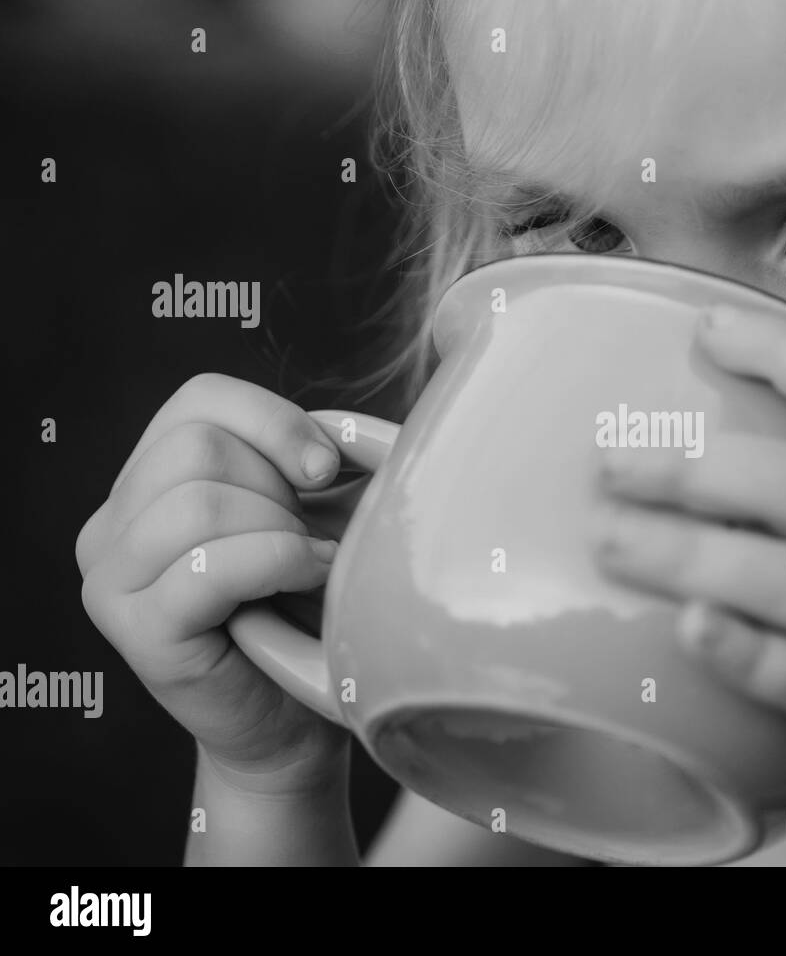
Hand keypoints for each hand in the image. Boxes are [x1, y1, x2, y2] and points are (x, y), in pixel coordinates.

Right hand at [77, 373, 348, 794]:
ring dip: (281, 530)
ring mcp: (112, 578)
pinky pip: (211, 566)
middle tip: (307, 538)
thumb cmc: (306, 611)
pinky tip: (310, 580)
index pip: (199, 398)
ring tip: (308, 566)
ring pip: (199, 502)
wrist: (294, 717)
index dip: (276, 421)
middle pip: (196, 446)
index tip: (326, 470)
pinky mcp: (137, 628)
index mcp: (146, 481)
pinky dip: (280, 563)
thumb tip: (342, 436)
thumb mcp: (306, 513)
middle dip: (277, 489)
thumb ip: (303, 459)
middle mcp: (113, 524)